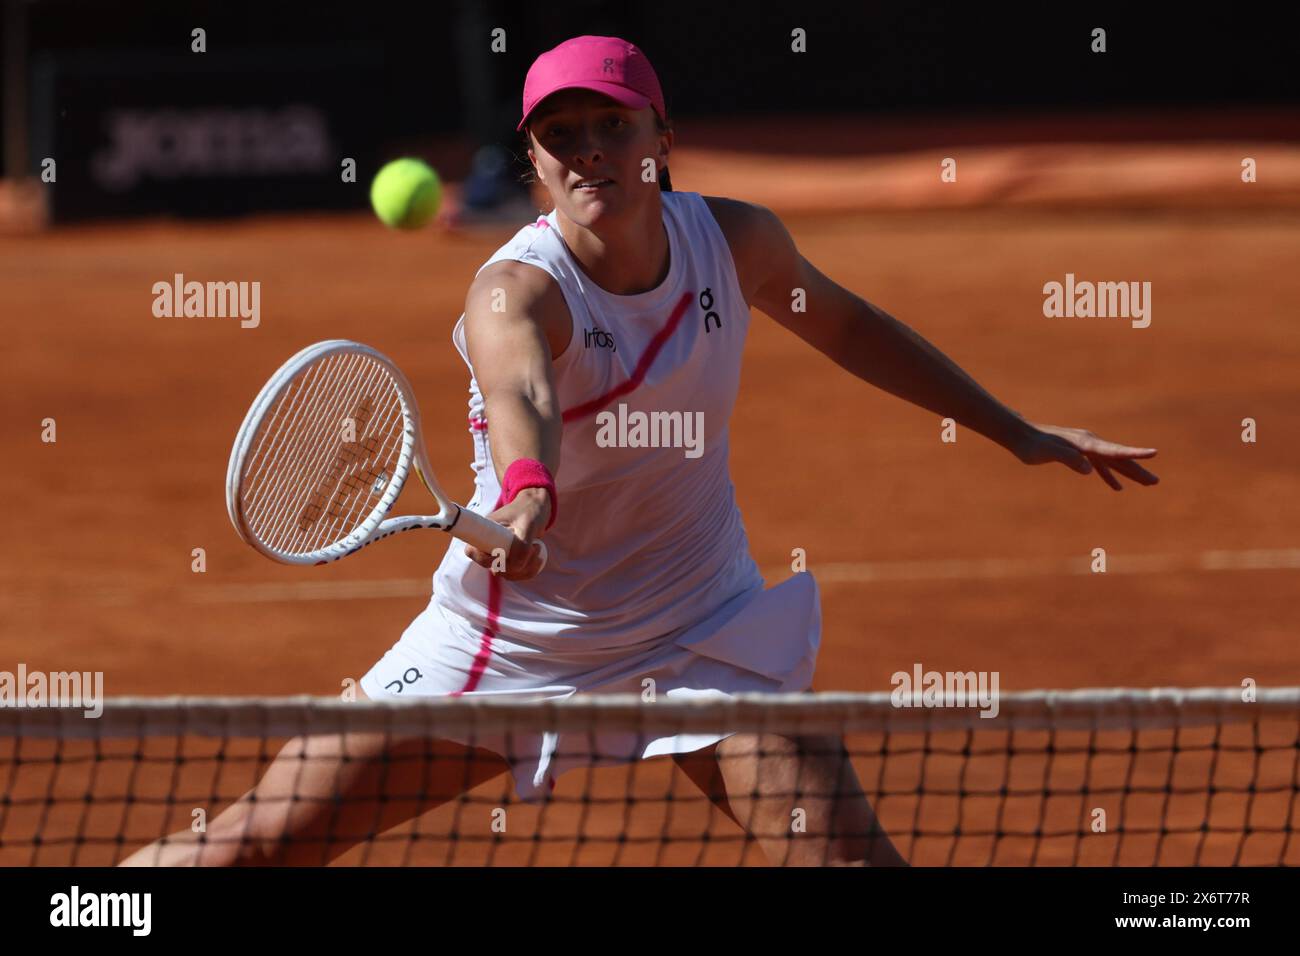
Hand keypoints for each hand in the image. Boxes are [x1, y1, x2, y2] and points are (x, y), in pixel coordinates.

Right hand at [464, 487, 549, 579]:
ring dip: (525, 568)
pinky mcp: (511, 560)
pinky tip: (538, 558)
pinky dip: (529, 570)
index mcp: (484, 531)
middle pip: (493, 568)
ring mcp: (499, 553)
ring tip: (537, 548)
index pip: (472, 551)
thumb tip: (514, 566)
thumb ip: (521, 546)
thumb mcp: (527, 525)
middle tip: (532, 548)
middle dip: (515, 565)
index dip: (484, 559)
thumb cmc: (529, 511)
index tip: (504, 554)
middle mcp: (489, 544)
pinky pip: (516, 574)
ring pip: (507, 573)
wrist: (537, 506)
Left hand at [1014, 422, 1158, 490]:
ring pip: (1112, 462)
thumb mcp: (1048, 452)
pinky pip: (1100, 465)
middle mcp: (1089, 444)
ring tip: (1147, 483)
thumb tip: (1088, 470)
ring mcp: (1085, 448)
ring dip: (1129, 473)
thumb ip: (1069, 459)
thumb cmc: (1032, 445)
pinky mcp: (1078, 454)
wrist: (1020, 435)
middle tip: (1155, 482)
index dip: (1134, 454)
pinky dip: (1109, 475)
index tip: (1153, 453)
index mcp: (1085, 443)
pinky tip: (1117, 487)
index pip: (1114, 451)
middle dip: (1137, 470)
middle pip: (1119, 458)